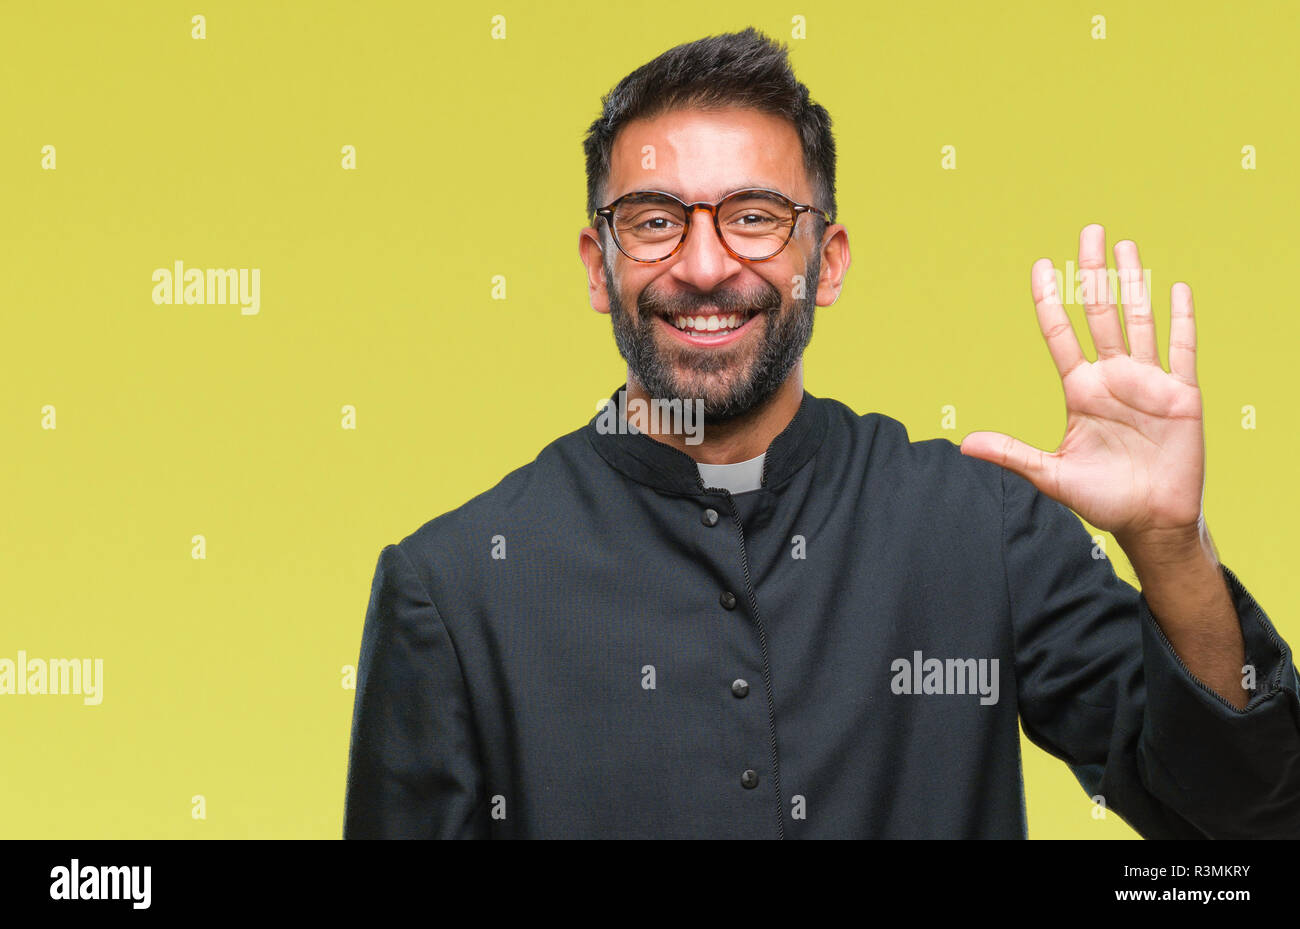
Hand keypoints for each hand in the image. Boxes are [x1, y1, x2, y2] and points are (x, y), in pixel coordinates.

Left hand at [960, 225, 1205, 548]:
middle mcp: (1113, 378)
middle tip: (1089, 231)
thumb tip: (964, 443)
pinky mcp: (1181, 394)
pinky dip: (1180, 319)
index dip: (1050, 301)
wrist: (1151, 521)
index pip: (1061, 335)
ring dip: (1133, 282)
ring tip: (1125, 246)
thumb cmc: (1102, 499)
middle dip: (1093, 272)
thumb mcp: (1050, 475)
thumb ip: (1012, 454)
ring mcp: (1148, 382)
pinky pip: (1182, 349)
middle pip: (1100, 313)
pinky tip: (1177, 288)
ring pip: (1139, 319)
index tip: (1041, 266)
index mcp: (1081, 391)